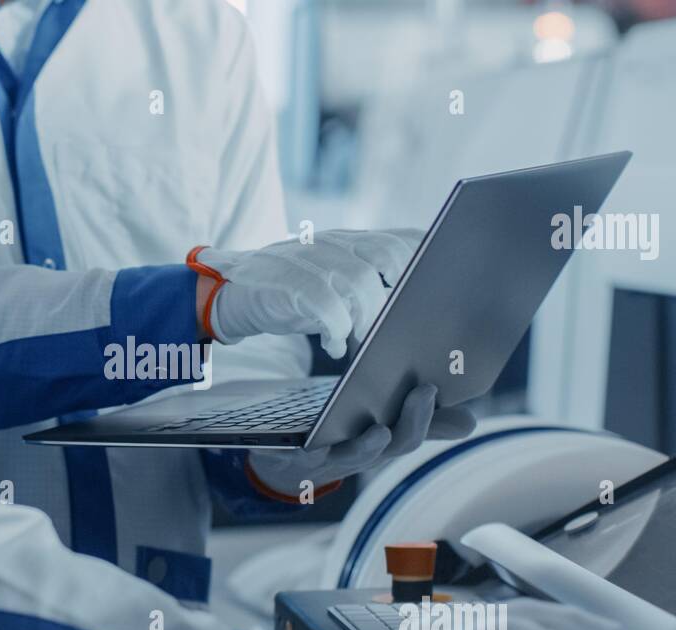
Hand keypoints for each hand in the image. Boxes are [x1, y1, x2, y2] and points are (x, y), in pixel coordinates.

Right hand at [190, 228, 422, 358]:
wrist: (231, 292)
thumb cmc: (291, 294)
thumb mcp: (331, 281)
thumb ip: (365, 284)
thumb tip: (409, 312)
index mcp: (350, 242)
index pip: (399, 238)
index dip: (425, 254)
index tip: (444, 278)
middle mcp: (333, 244)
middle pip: (387, 255)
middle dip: (402, 290)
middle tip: (401, 324)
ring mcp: (309, 258)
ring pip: (358, 281)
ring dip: (368, 317)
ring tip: (364, 340)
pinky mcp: (285, 281)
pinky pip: (323, 302)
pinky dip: (335, 327)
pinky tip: (333, 344)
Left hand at [248, 384, 475, 499]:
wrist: (283, 467)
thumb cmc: (339, 439)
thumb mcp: (380, 427)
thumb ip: (422, 424)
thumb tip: (470, 424)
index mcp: (378, 446)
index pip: (408, 437)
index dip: (426, 417)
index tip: (436, 386)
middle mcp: (355, 458)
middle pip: (388, 447)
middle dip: (410, 423)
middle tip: (424, 391)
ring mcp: (323, 460)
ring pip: (348, 457)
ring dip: (366, 446)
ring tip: (379, 429)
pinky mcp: (289, 458)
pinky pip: (293, 454)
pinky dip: (296, 446)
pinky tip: (300, 433)